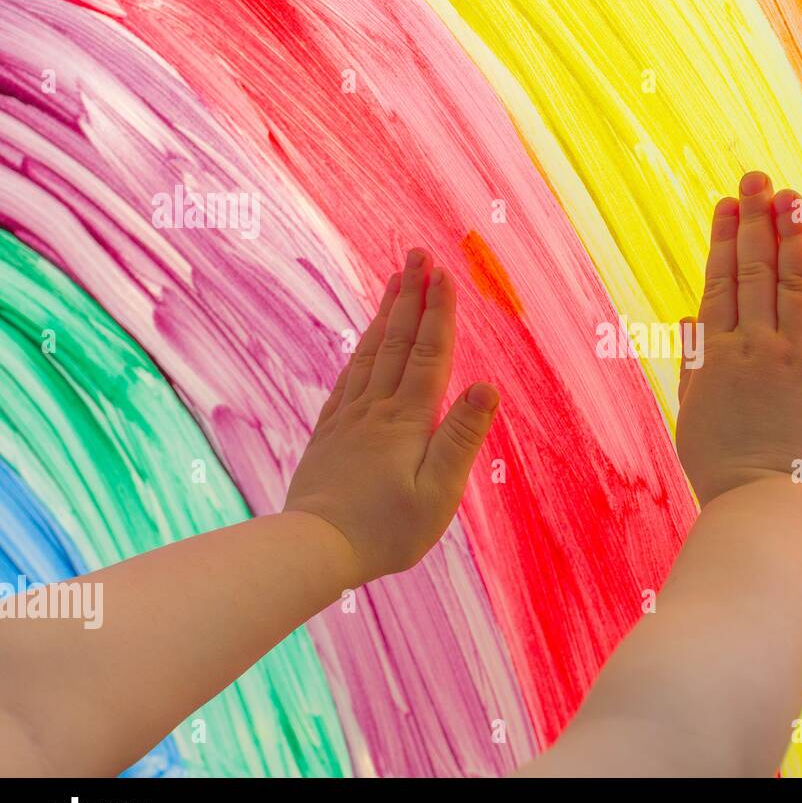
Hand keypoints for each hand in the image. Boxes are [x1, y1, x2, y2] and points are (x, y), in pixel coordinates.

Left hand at [285, 248, 498, 582]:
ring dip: (387, 313)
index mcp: (408, 420)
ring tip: (396, 279)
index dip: (439, 313)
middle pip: (398, 341)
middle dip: (412, 295)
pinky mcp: (331, 432)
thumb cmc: (385, 530)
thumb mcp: (438, 493)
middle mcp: (377, 409)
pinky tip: (367, 339)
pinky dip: (363, 347)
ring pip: (371, 352)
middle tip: (418, 254)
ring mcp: (350, 417)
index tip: (444, 273)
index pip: (429, 355)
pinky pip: (349, 376)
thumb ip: (461, 437)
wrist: (314, 549)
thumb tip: (486, 385)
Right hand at [675, 172, 801, 521]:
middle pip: (756, 269)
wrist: (770, 508)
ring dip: (793, 234)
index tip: (728, 203)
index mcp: (718, 357)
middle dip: (757, 219)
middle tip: (759, 178)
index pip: (721, 282)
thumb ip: (694, 362)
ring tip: (791, 196)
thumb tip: (688, 316)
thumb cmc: (726, 471)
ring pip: (796, 282)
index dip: (725, 238)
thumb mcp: (693, 416)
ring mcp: (801, 358)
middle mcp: (758, 348)